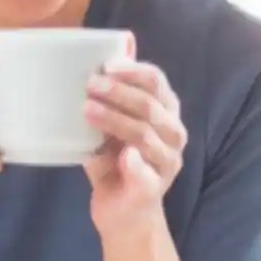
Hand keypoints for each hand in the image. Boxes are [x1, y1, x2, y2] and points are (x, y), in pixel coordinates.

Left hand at [82, 36, 187, 236]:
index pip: (157, 82)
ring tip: (87, 110)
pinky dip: (135, 164)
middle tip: (90, 84)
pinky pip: (146, 174)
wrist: (124, 214)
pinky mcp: (152, 190)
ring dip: (116, 120)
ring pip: (145, 136)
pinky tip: (122, 156)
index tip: (106, 65)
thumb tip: (112, 46)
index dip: (134, 70)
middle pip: (151, 107)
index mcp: (166, 113)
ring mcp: (166, 163)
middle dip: (120, 93)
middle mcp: (173, 135)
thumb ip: (113, 91)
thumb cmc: (116, 160)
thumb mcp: (112, 123)